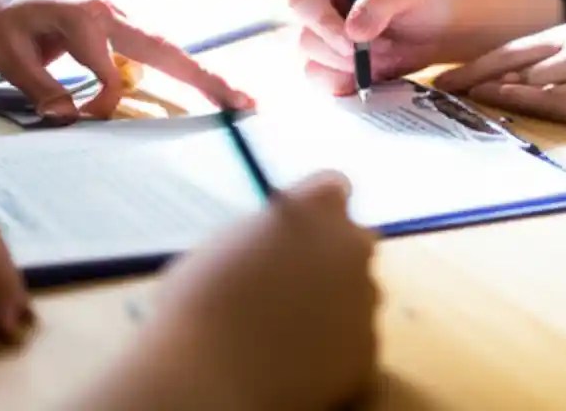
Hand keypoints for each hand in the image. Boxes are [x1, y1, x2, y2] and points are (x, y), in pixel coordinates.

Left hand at [0, 0, 252, 121]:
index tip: (78, 120)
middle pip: (168, 50)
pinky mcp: (114, 21)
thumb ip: (38, 88)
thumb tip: (69, 119)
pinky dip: (179, 65)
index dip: (100, 107)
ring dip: (198, 73)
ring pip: (164, 49)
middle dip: (206, 78)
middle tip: (245, 103)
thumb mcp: (4, 54)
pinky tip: (206, 84)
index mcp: (84, 16)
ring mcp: (116, 14)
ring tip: (236, 98)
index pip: (112, 77)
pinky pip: (150, 47)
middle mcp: (110, 11)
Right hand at [83, 173, 378, 410]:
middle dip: (327, 257)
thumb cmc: (198, 302)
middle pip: (352, 242)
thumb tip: (273, 245)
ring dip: (330, 305)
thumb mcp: (224, 244)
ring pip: (356, 295)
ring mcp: (366, 301)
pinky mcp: (367, 352)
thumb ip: (264, 236)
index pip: (334, 187)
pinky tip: (291, 360)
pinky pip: (353, 342)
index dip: (312, 208)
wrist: (206, 377)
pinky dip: (330, 349)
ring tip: (281, 330)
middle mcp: (352, 247)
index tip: (292, 231)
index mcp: (315, 208)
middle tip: (285, 284)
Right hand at [288, 0, 454, 95]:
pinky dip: (348, 83)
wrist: (437, 28)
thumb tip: (352, 31)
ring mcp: (320, 36)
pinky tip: (374, 72)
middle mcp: (318, 5)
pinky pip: (322, 82)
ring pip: (310, 64)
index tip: (353, 43)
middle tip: (386, 49)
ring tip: (386, 55)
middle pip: (304, 37)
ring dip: (350, 69)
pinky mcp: (328, 63)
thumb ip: (380, 2)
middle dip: (345, 53)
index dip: (321, 23)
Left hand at [435, 11, 565, 129]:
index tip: (464, 68)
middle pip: (512, 55)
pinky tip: (487, 103)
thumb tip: (558, 77)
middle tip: (441, 81)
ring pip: (522, 76)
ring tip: (454, 98)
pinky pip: (541, 98)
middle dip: (473, 69)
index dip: (490, 58)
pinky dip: (510, 100)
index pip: (526, 43)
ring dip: (485, 87)